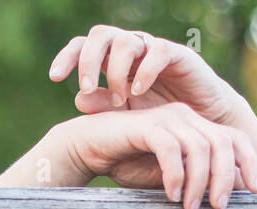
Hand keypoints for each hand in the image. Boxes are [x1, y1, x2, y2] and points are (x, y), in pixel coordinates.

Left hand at [49, 25, 243, 127]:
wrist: (202, 126)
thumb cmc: (160, 122)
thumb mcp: (127, 119)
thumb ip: (104, 109)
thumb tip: (78, 101)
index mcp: (113, 62)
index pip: (84, 47)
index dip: (68, 57)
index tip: (54, 77)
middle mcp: (131, 50)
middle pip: (101, 36)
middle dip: (88, 59)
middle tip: (86, 86)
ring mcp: (154, 50)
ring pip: (126, 41)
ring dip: (117, 70)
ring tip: (120, 100)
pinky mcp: (179, 56)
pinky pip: (158, 51)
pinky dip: (145, 71)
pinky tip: (138, 92)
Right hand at [56, 102, 256, 208]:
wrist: (87, 149)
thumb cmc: (126, 166)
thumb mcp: (168, 179)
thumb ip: (193, 184)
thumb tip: (220, 203)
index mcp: (196, 128)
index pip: (235, 138)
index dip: (249, 162)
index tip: (256, 190)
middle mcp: (186, 118)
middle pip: (223, 143)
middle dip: (226, 177)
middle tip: (219, 207)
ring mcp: (167, 118)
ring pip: (199, 148)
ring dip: (198, 182)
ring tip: (190, 208)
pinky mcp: (147, 126)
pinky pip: (170, 149)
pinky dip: (174, 174)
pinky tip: (170, 195)